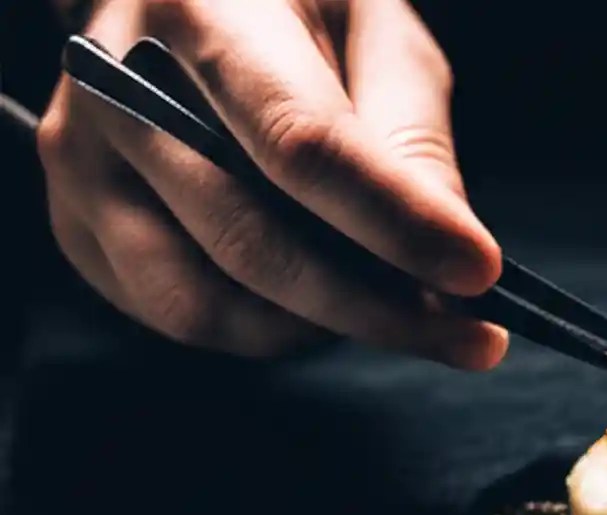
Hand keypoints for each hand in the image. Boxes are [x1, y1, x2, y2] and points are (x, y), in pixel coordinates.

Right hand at [38, 0, 507, 368]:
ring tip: (391, 304)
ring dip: (320, 328)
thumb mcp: (374, 28)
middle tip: (471, 338)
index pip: (302, 143)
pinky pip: (181, 316)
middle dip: (378, 308)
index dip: (395, 221)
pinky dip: (267, 327)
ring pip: (208, 305)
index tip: (479, 275)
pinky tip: (317, 296)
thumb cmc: (291, 2)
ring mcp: (83, 165)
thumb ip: (409, 129)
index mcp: (203, 11)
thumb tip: (446, 245)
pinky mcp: (76, 225)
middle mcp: (116, 88)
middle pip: (254, 243)